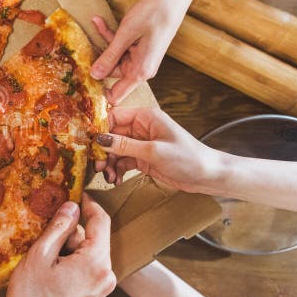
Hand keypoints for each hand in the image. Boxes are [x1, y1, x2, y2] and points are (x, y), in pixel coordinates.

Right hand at [0, 195, 114, 296]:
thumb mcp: (40, 256)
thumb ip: (58, 227)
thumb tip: (71, 206)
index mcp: (97, 263)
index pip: (101, 221)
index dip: (89, 203)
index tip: (75, 193)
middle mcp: (106, 276)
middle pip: (93, 238)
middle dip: (71, 231)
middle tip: (45, 233)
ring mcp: (101, 289)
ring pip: (88, 255)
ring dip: (68, 249)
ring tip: (43, 258)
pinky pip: (85, 270)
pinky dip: (70, 263)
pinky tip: (48, 271)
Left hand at [90, 0, 189, 104]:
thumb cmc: (154, 15)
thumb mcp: (126, 35)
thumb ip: (109, 57)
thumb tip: (94, 75)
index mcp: (139, 71)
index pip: (116, 95)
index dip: (100, 91)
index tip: (84, 78)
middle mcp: (141, 69)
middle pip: (111, 72)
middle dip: (100, 55)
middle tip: (90, 38)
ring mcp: (140, 60)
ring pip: (114, 57)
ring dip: (105, 41)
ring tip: (98, 21)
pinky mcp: (139, 51)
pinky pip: (121, 49)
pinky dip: (112, 37)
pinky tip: (101, 22)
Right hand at [94, 107, 224, 191]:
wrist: (207, 175)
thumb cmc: (188, 157)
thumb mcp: (153, 151)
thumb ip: (125, 145)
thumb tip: (100, 139)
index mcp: (145, 117)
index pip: (114, 116)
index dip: (100, 128)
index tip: (88, 142)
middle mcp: (141, 128)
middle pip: (111, 135)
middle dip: (102, 151)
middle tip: (98, 165)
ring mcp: (141, 143)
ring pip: (115, 150)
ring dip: (109, 163)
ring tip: (109, 177)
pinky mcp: (142, 158)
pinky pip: (122, 161)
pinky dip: (117, 170)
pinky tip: (116, 179)